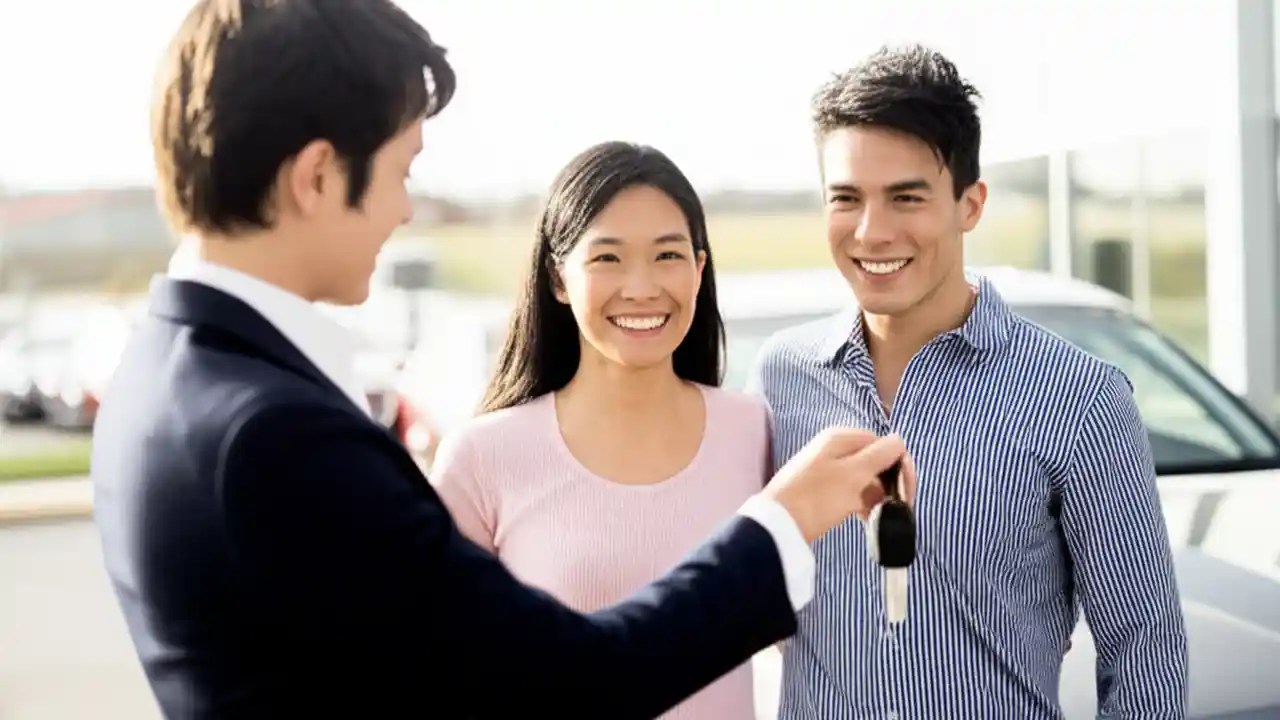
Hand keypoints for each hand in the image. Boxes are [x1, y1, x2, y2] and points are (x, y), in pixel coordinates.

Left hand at [762, 428, 908, 543]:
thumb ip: (880, 455)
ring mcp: (827, 469)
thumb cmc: (816, 497)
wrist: (777, 525)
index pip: (885, 445)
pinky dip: (862, 503)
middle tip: (898, 509)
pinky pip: (851, 492)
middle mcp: (834, 449)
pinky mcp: (821, 490)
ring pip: (864, 479)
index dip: (900, 468)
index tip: (907, 496)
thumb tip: (899, 441)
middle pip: (875, 461)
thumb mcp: (853, 474)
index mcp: (842, 438)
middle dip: (889, 484)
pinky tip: (866, 519)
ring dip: (877, 496)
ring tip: (880, 517)